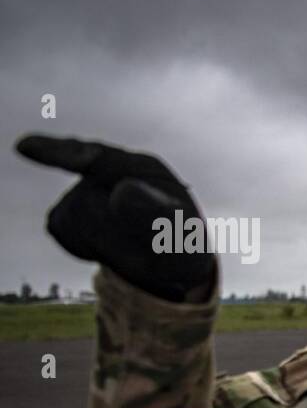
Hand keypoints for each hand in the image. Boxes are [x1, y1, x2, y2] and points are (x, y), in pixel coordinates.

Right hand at [14, 134, 214, 301]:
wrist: (169, 260)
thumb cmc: (181, 244)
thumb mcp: (181, 235)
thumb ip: (155, 213)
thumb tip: (121, 191)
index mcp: (141, 168)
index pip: (97, 156)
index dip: (61, 152)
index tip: (25, 147)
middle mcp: (109, 171)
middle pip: (84, 202)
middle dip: (108, 236)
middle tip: (141, 256)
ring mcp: (85, 187)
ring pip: (71, 217)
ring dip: (98, 242)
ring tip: (129, 247)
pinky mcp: (68, 210)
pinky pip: (60, 229)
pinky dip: (82, 246)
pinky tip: (106, 246)